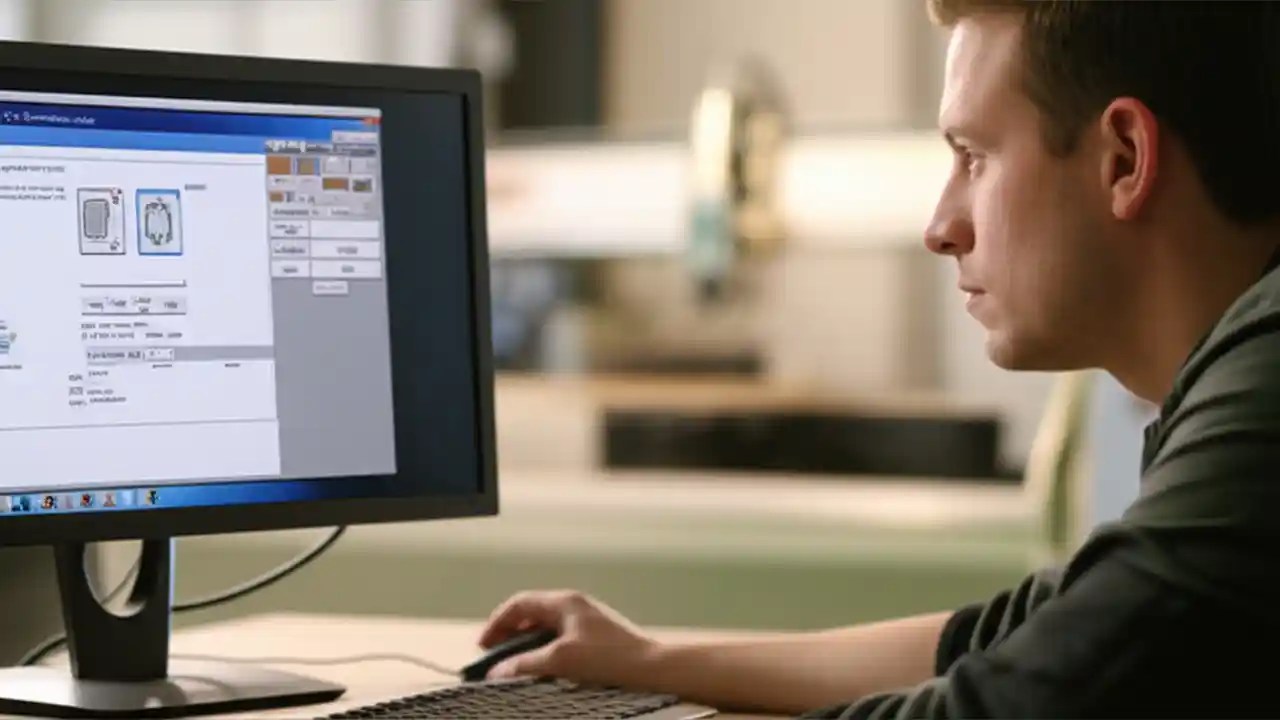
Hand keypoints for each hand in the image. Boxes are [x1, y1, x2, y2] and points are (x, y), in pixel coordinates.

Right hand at [478, 589, 662, 685]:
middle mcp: (574, 605)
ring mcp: (586, 620)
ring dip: (526, 645)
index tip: (484, 646)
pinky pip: (559, 638)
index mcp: (564, 602)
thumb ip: (525, 664)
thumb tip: (498, 671)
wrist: (651, 667)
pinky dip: (544, 650)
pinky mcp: (595, 636)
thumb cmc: (610, 658)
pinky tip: (543, 669)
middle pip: (531, 614)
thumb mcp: (561, 660)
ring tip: (515, 666)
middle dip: (509, 635)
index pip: (519, 604)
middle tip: (495, 657)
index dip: (497, 623)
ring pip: (545, 627)